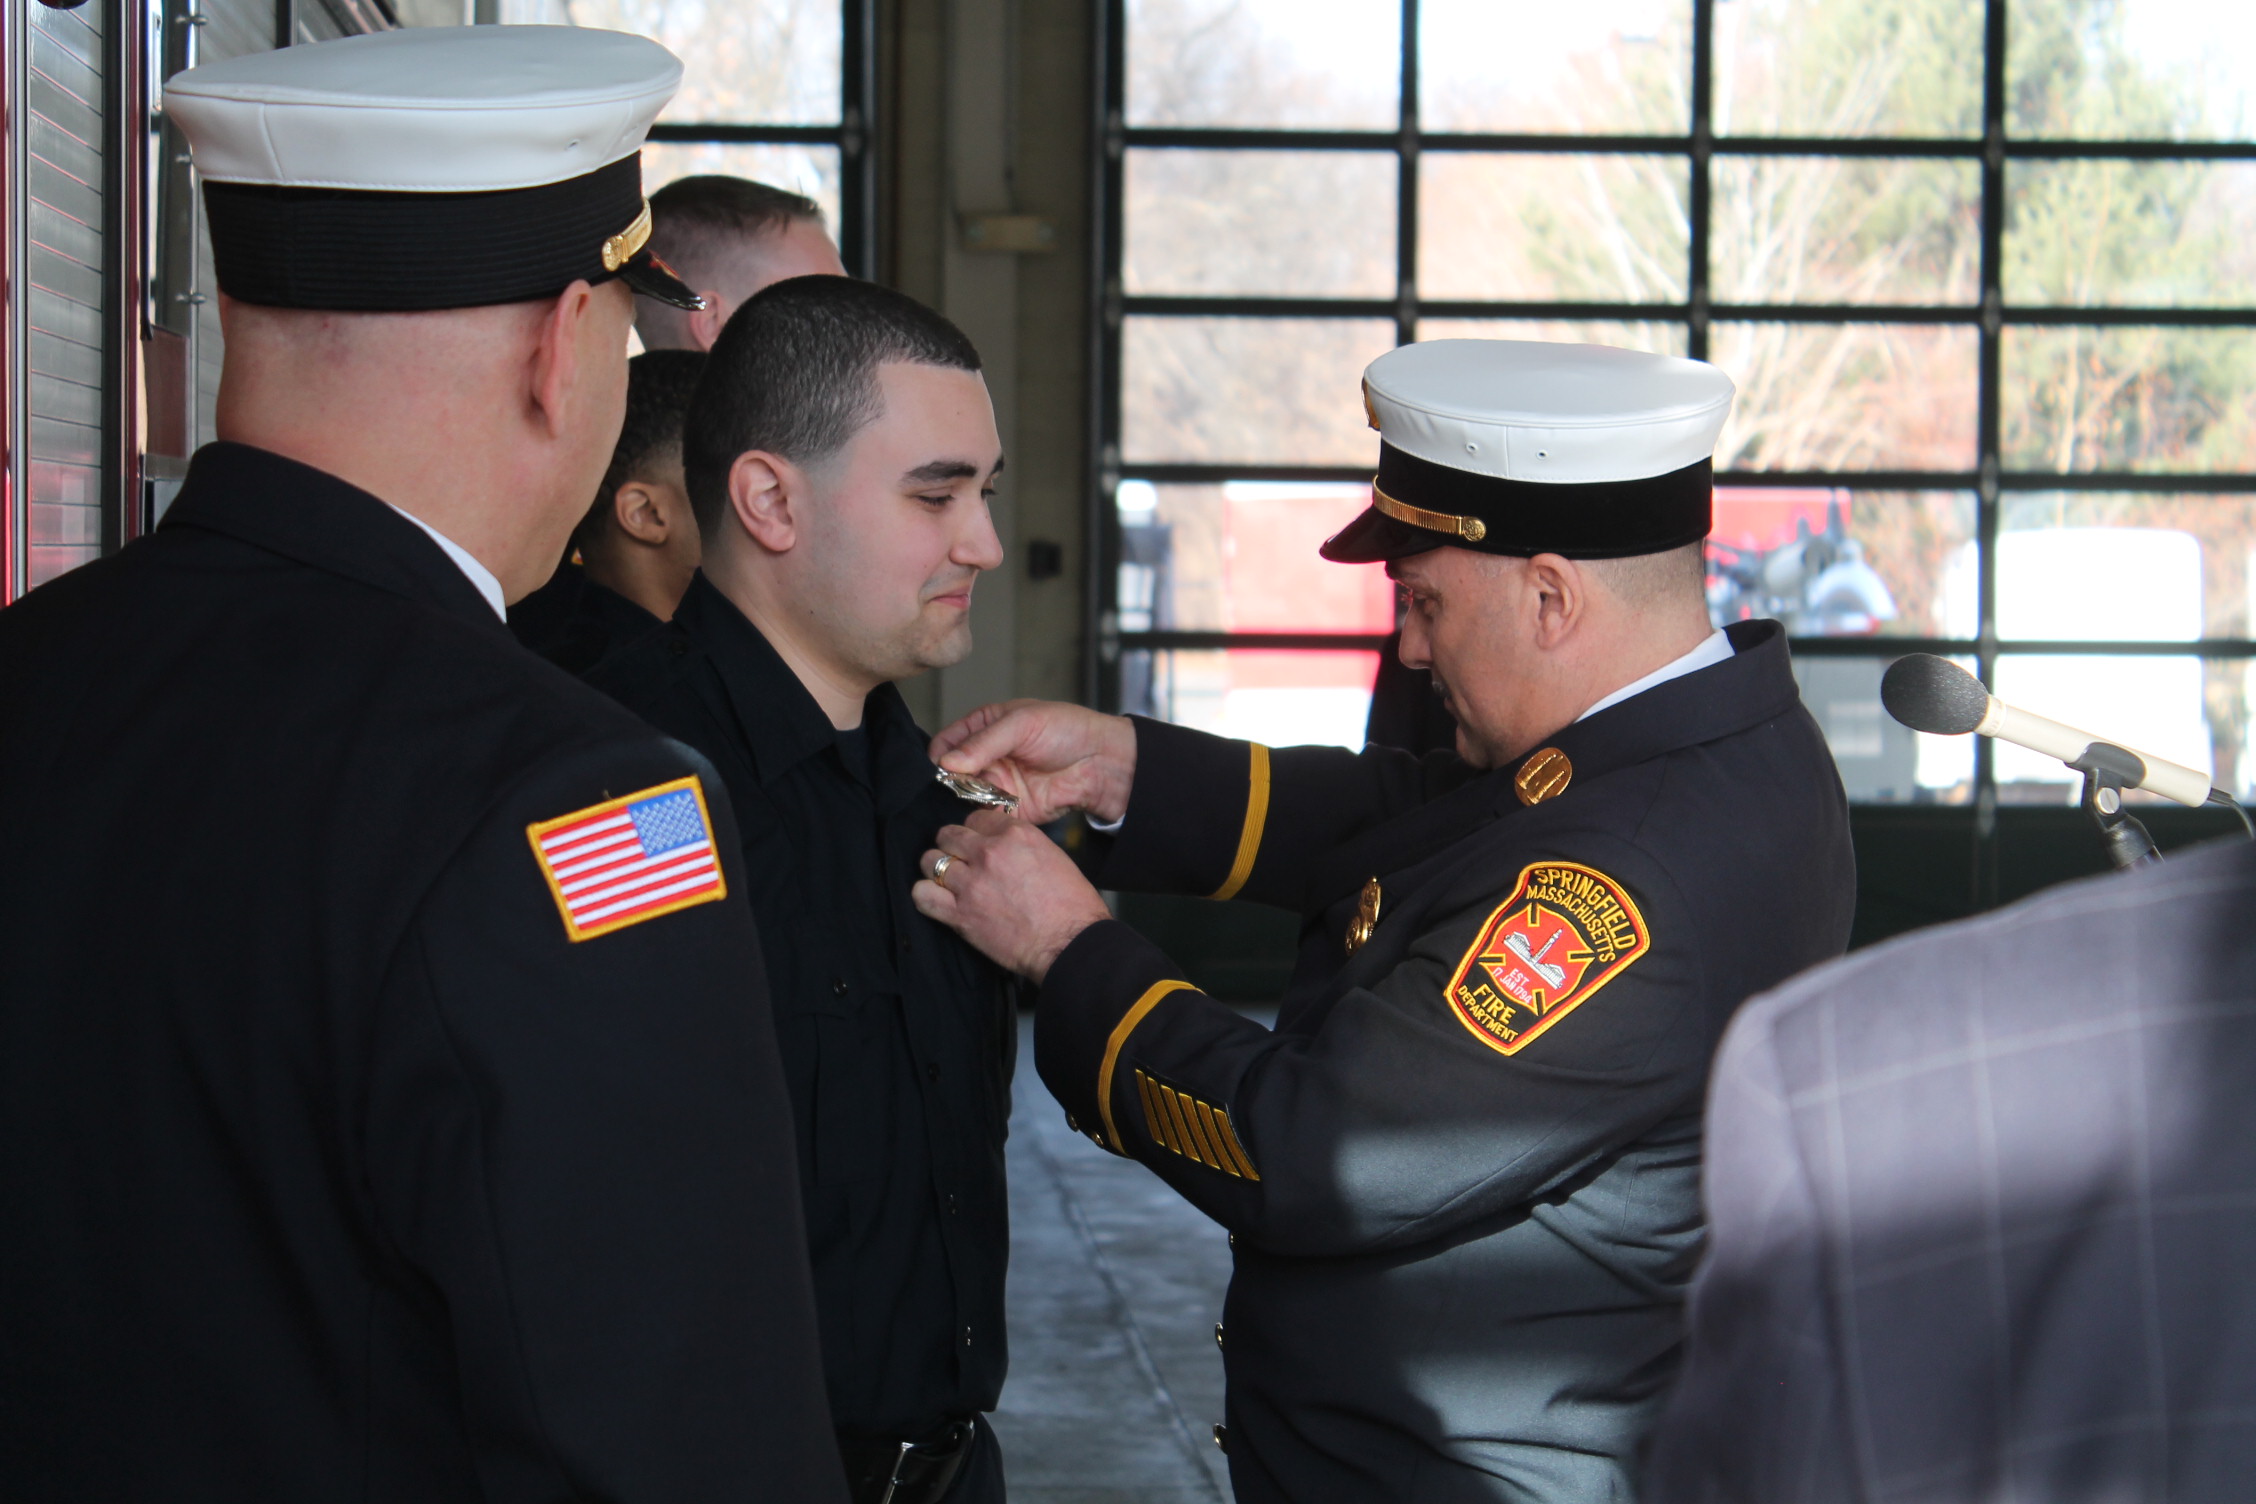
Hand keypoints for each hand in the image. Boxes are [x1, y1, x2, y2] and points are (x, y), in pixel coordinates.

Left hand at [913, 809, 1112, 981]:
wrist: (1070, 943)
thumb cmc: (1072, 904)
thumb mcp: (1052, 856)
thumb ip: (1020, 844)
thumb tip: (1001, 844)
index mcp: (1015, 834)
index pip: (976, 817)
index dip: (975, 831)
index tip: (978, 843)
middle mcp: (989, 852)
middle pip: (948, 835)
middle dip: (952, 846)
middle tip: (961, 862)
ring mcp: (971, 883)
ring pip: (930, 861)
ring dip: (937, 870)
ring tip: (948, 881)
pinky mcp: (960, 914)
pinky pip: (922, 895)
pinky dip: (925, 896)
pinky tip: (938, 900)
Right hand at [928, 700, 1137, 825]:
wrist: (1100, 762)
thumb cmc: (1066, 731)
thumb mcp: (1022, 724)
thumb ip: (983, 742)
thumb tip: (947, 763)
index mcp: (983, 727)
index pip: (946, 741)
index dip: (938, 755)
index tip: (939, 767)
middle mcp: (984, 757)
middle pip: (950, 773)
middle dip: (948, 781)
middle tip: (955, 786)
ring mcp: (994, 784)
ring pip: (963, 797)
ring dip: (963, 801)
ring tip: (974, 798)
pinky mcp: (1007, 809)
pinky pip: (984, 817)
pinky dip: (980, 818)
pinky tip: (984, 814)